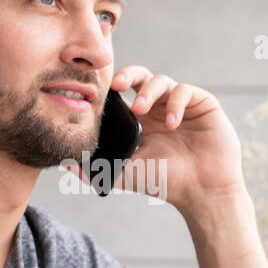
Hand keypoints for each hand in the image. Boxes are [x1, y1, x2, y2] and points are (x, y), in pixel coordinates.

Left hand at [109, 65, 245, 213]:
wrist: (202, 192)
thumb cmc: (166, 182)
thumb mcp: (126, 175)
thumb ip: (97, 169)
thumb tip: (65, 163)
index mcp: (141, 120)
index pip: (123, 93)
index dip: (112, 88)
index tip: (99, 94)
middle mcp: (159, 108)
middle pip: (140, 77)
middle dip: (127, 75)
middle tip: (117, 84)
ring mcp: (180, 105)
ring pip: (161, 81)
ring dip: (148, 91)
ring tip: (141, 110)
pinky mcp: (201, 104)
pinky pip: (184, 90)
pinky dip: (175, 102)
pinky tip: (172, 121)